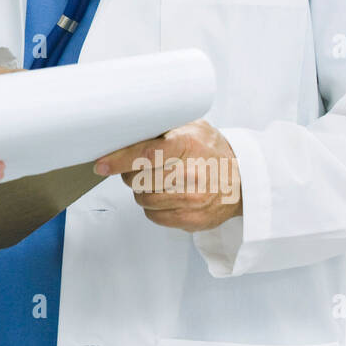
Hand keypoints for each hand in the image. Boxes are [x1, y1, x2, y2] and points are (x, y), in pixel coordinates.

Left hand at [93, 119, 241, 231]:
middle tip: (138, 169)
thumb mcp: (192, 126)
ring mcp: (193, 199)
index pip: (146, 154)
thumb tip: (123, 127)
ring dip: (141, 190)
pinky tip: (165, 196)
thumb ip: (162, 126)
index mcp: (189, 144)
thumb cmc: (211, 149)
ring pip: (143, 198)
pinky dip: (152, 207)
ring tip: (156, 181)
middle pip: (139, 178)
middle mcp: (192, 173)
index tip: (101, 164)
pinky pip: (154, 216)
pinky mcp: (192, 220)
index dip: (119, 160)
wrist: (243, 178)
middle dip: (130, 174)